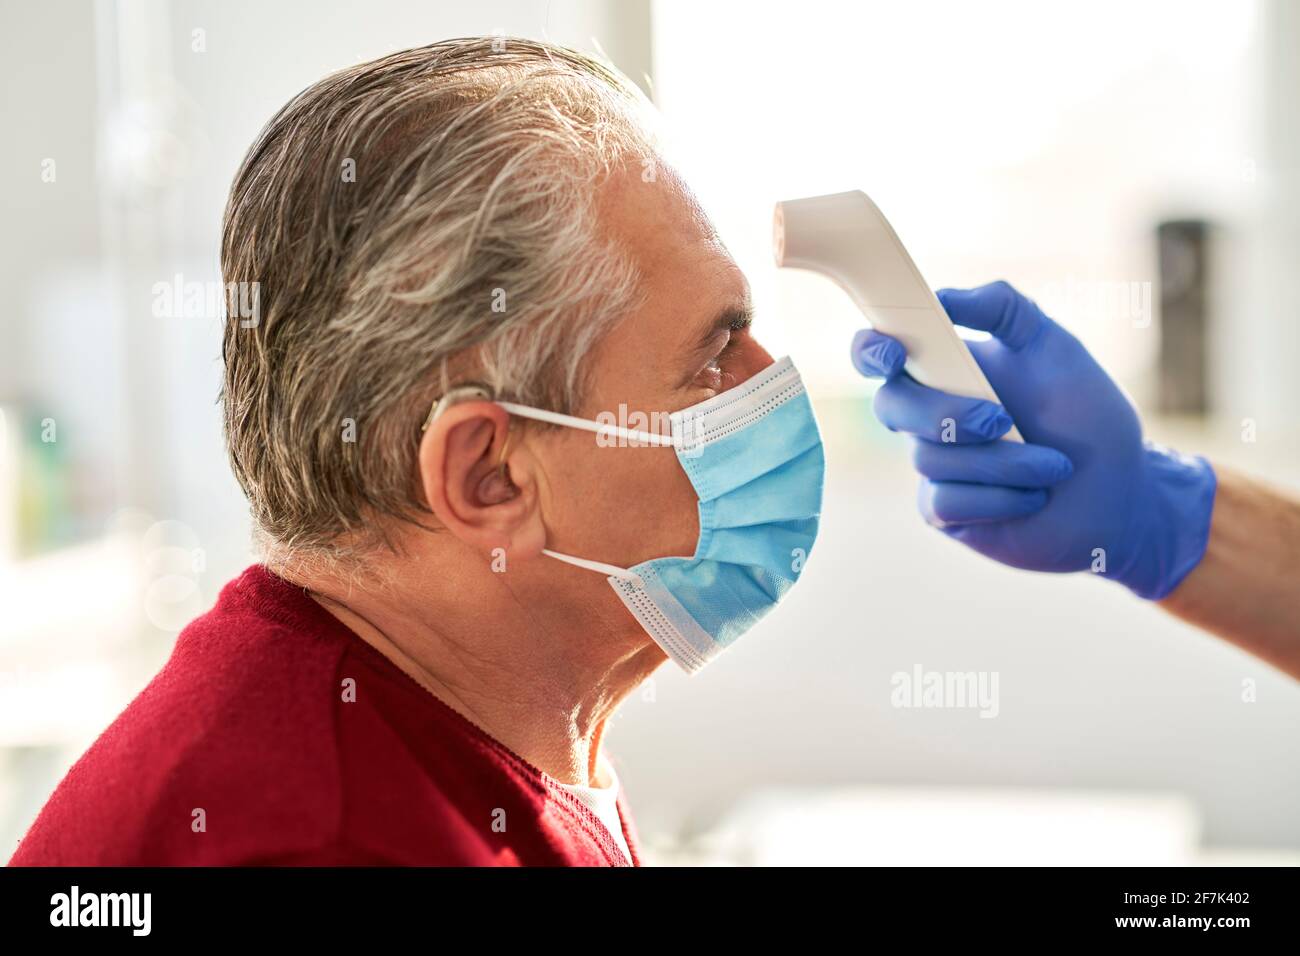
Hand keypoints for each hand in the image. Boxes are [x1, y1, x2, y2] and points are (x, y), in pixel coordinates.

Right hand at [851, 281, 1216, 599]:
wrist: (1120, 492)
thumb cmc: (1086, 415)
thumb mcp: (1055, 347)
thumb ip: (1004, 308)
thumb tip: (942, 297)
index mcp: (945, 368)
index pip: (879, 353)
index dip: (869, 351)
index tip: (892, 355)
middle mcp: (929, 415)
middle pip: (890, 407)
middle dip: (946, 414)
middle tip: (1002, 420)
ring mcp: (933, 464)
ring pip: (931, 458)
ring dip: (1003, 462)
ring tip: (1055, 467)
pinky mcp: (944, 511)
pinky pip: (948, 501)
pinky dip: (1000, 497)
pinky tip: (1035, 497)